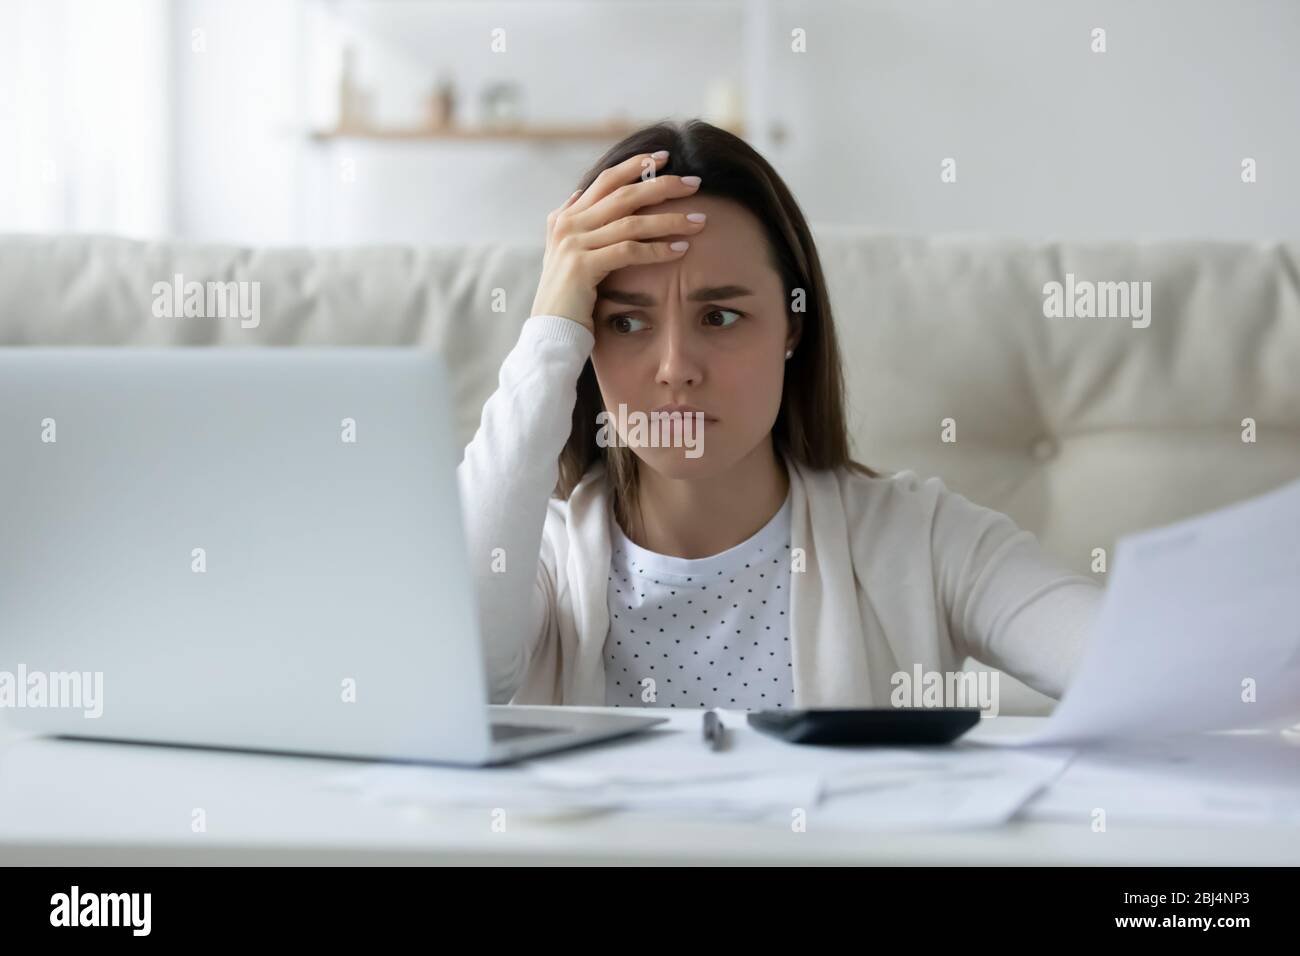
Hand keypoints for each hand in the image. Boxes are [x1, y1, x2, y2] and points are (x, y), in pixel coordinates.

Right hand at [530, 151, 705, 333]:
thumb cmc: (567, 299)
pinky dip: (658, 249)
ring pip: (631, 221)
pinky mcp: (582, 267)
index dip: (634, 165)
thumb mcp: (565, 254)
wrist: (550, 332)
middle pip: (623, 194)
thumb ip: (574, 224)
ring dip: (670, 220)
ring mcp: (573, 244)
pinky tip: (681, 249)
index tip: (663, 157)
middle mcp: (567, 225)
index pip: (605, 180)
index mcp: (565, 217)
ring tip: (699, 221)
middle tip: (694, 183)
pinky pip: (628, 250)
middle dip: (662, 185)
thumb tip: (580, 193)